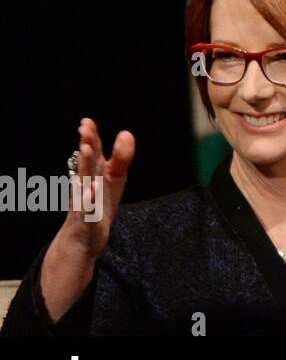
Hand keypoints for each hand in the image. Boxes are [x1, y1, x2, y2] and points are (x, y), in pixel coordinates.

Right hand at [40, 118, 134, 322]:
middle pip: (87, 162)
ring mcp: (86, 201)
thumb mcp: (113, 179)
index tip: (86, 122)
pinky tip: (92, 189)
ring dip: (85, 166)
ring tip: (85, 150)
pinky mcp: (89, 219)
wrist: (86, 238)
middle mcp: (86, 184)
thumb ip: (119, 158)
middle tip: (84, 129)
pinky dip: (90, 199)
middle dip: (86, 146)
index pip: (92, 152)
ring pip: (85, 181)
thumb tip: (126, 133)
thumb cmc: (100, 203)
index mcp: (93, 174)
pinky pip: (89, 208)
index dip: (90, 137)